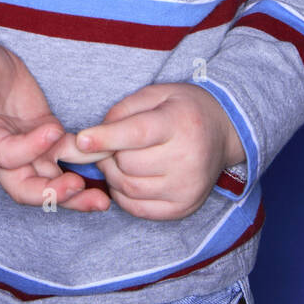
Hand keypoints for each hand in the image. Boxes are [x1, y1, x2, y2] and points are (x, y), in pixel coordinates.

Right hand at [0, 35, 110, 212]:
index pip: (5, 155)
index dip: (29, 149)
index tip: (53, 130)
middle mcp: (6, 151)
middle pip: (27, 187)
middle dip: (52, 193)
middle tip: (78, 187)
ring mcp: (29, 147)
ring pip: (51, 181)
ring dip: (75, 194)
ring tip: (101, 201)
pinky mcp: (48, 136)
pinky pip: (68, 156)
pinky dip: (87, 162)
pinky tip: (108, 160)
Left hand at [49, 83, 236, 220]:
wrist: (223, 132)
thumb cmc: (183, 109)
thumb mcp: (156, 94)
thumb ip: (122, 111)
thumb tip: (91, 138)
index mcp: (180, 123)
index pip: (137, 135)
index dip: (106, 138)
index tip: (80, 140)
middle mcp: (187, 159)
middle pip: (128, 165)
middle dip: (108, 155)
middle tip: (107, 144)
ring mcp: (186, 188)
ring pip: (129, 189)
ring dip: (112, 175)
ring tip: (118, 159)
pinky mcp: (183, 208)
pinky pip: (138, 209)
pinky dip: (123, 195)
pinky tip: (128, 178)